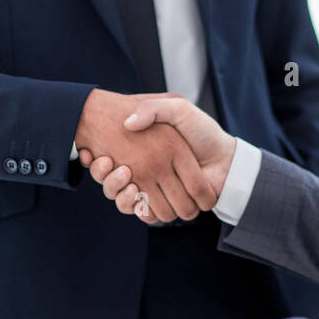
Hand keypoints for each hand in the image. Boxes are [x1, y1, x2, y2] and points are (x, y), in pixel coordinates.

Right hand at [75, 89, 216, 221]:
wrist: (225, 158)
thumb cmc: (202, 130)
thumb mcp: (176, 107)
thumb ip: (153, 108)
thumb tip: (127, 123)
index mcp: (143, 149)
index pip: (108, 160)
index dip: (98, 161)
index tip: (93, 154)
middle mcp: (145, 169)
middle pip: (111, 180)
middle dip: (105, 176)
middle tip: (104, 163)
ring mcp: (152, 187)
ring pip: (121, 197)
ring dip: (115, 189)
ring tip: (123, 173)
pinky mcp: (161, 204)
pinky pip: (138, 211)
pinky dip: (132, 205)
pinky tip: (133, 190)